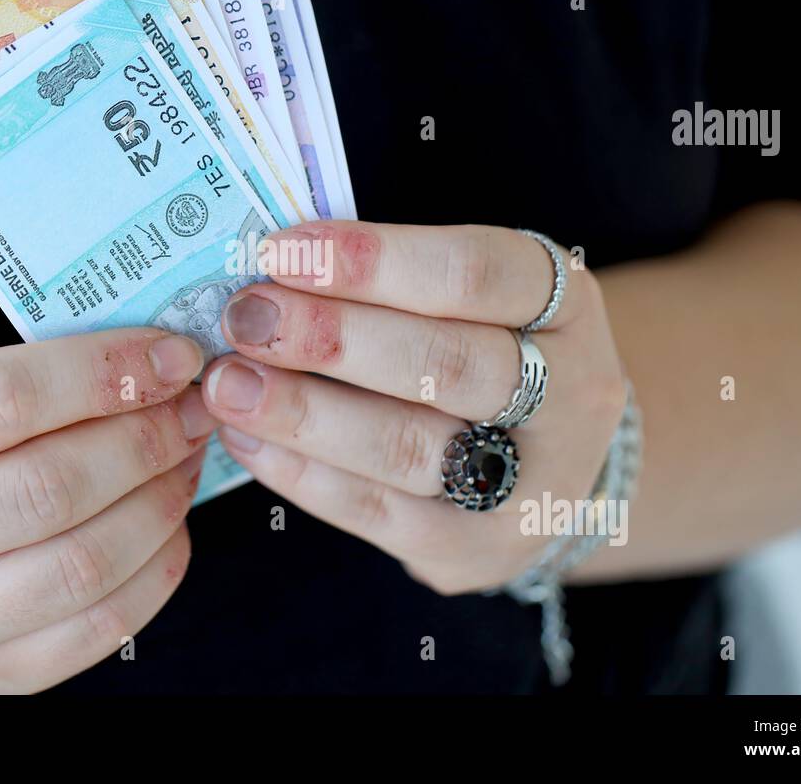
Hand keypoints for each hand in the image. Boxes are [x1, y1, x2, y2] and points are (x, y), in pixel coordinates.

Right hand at [0, 328, 215, 691]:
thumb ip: (9, 376)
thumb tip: (149, 360)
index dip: (103, 372)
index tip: (170, 354)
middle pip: (50, 489)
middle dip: (147, 438)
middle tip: (192, 404)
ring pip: (82, 567)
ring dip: (163, 502)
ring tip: (187, 456)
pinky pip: (94, 631)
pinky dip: (155, 571)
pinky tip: (169, 523)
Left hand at [202, 222, 627, 594]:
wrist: (551, 462)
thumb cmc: (480, 347)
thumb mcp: (472, 296)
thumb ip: (390, 280)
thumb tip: (270, 270)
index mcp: (566, 303)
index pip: (475, 273)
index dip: (374, 261)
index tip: (281, 250)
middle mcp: (572, 393)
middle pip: (447, 365)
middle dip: (333, 338)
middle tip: (246, 316)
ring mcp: (536, 482)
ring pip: (410, 447)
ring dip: (304, 413)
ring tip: (228, 383)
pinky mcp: (483, 549)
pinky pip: (381, 512)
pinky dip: (303, 474)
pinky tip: (247, 440)